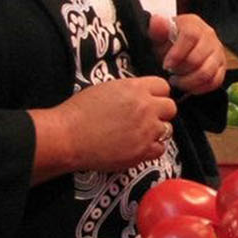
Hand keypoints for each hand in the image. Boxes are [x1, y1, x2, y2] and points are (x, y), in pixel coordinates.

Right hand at [29, 76, 176, 181]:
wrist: (67, 137)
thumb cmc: (78, 113)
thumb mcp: (106, 89)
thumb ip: (130, 90)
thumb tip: (142, 95)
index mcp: (135, 88)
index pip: (163, 86)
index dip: (157, 94)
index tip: (151, 100)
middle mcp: (145, 107)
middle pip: (170, 107)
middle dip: (160, 112)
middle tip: (146, 118)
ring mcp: (146, 130)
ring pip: (167, 129)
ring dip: (156, 131)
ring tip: (139, 133)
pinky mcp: (142, 151)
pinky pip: (160, 149)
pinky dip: (151, 148)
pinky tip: (137, 146)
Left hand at [149, 13, 226, 94]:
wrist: (178, 48)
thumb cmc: (168, 42)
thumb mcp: (159, 35)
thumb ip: (157, 29)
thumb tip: (157, 20)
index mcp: (194, 24)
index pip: (190, 36)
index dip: (177, 53)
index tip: (166, 65)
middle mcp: (209, 36)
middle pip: (198, 58)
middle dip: (181, 70)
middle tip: (170, 73)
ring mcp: (218, 52)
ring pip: (207, 72)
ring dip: (189, 82)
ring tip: (177, 81)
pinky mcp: (222, 67)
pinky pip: (214, 81)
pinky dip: (200, 88)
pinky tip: (188, 86)